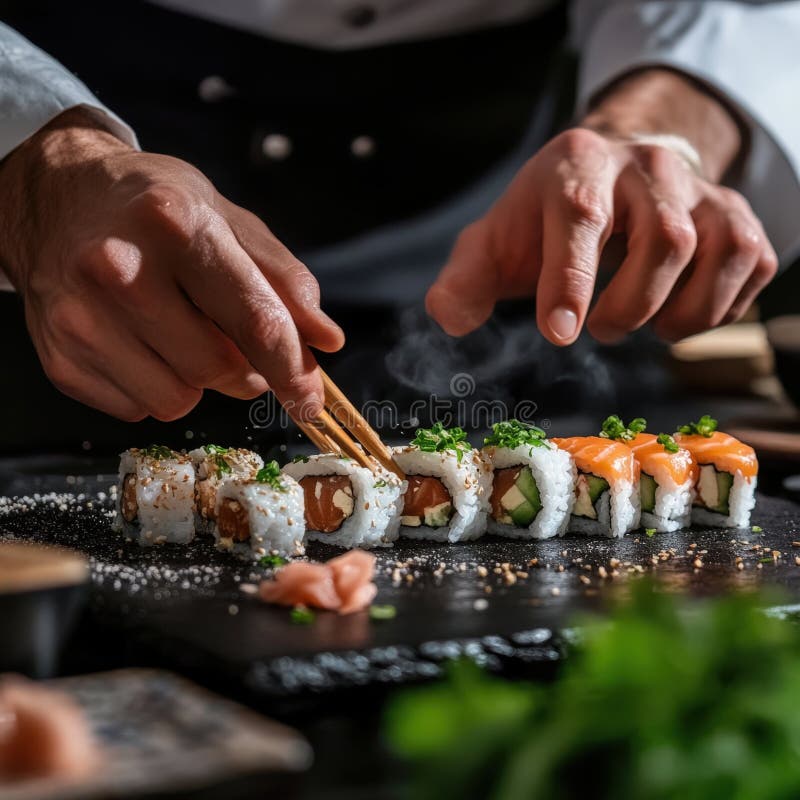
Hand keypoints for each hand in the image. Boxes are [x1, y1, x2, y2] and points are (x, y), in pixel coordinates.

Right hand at [0, 109, 342, 420]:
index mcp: (176, 223)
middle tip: (232, 340)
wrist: (58, 193)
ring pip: (177, 400)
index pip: (254, 319)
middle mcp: (120, 270)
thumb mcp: (227, 219)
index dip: (292, 369)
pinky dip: (154, 386)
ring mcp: (80, 316)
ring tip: (180, 334)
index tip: (310, 399)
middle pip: (219, 368)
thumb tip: (325, 341)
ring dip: (197, 381)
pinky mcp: (58, 355)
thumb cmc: (153, 205)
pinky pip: (137, 408)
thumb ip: (284, 280)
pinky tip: (140, 342)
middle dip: (244, 370)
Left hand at [427, 75, 778, 344]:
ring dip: (682, 312)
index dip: (572, 280)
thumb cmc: (544, 220)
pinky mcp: (736, 211)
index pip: (581, 217)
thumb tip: (449, 316)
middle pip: (665, 240)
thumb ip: (467, 278)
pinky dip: (720, 306)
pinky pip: (752, 262)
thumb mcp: (495, 242)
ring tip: (644, 323)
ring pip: (719, 251)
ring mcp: (698, 185)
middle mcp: (645, 165)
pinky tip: (681, 310)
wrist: (608, 177)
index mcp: (576, 165)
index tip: (560, 334)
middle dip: (630, 306)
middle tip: (602, 329)